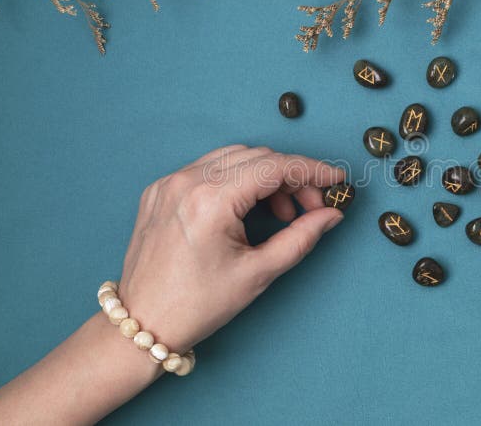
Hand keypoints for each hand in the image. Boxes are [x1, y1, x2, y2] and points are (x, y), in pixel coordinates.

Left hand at [117, 145, 346, 351]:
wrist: (143, 322)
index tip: (337, 179)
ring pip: (234, 157)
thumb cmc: (197, 304)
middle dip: (292, 176)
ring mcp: (169, 183)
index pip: (275, 167)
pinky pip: (208, 167)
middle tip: (313, 206)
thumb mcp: (258, 273)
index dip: (312, 170)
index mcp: (211, 201)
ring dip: (266, 176)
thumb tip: (330, 215)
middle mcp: (187, 182)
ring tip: (283, 212)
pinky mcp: (160, 189)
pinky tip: (249, 207)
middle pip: (257, 157)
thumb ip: (300, 238)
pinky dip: (237, 178)